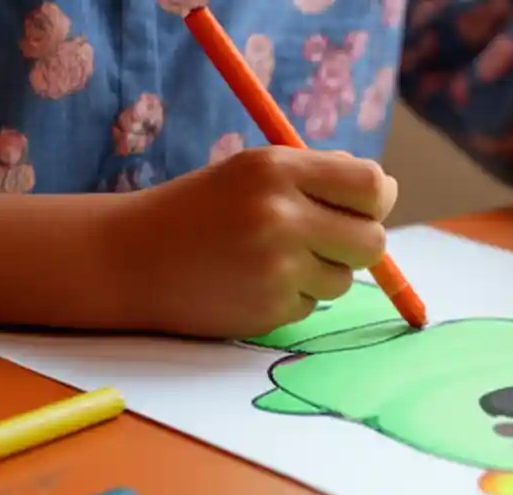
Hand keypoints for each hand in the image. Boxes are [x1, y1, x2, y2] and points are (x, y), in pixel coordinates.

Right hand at [107, 147, 396, 337]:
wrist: (129, 259)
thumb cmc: (200, 211)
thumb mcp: (252, 172)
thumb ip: (317, 176)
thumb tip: (383, 190)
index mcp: (277, 169)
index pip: (370, 185)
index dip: (377, 199)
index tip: (366, 206)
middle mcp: (280, 215)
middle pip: (373, 240)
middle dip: (359, 244)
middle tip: (329, 240)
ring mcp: (276, 266)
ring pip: (344, 278)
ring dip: (322, 273)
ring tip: (273, 260)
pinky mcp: (270, 307)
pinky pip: (313, 305)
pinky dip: (294, 297)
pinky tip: (252, 283)